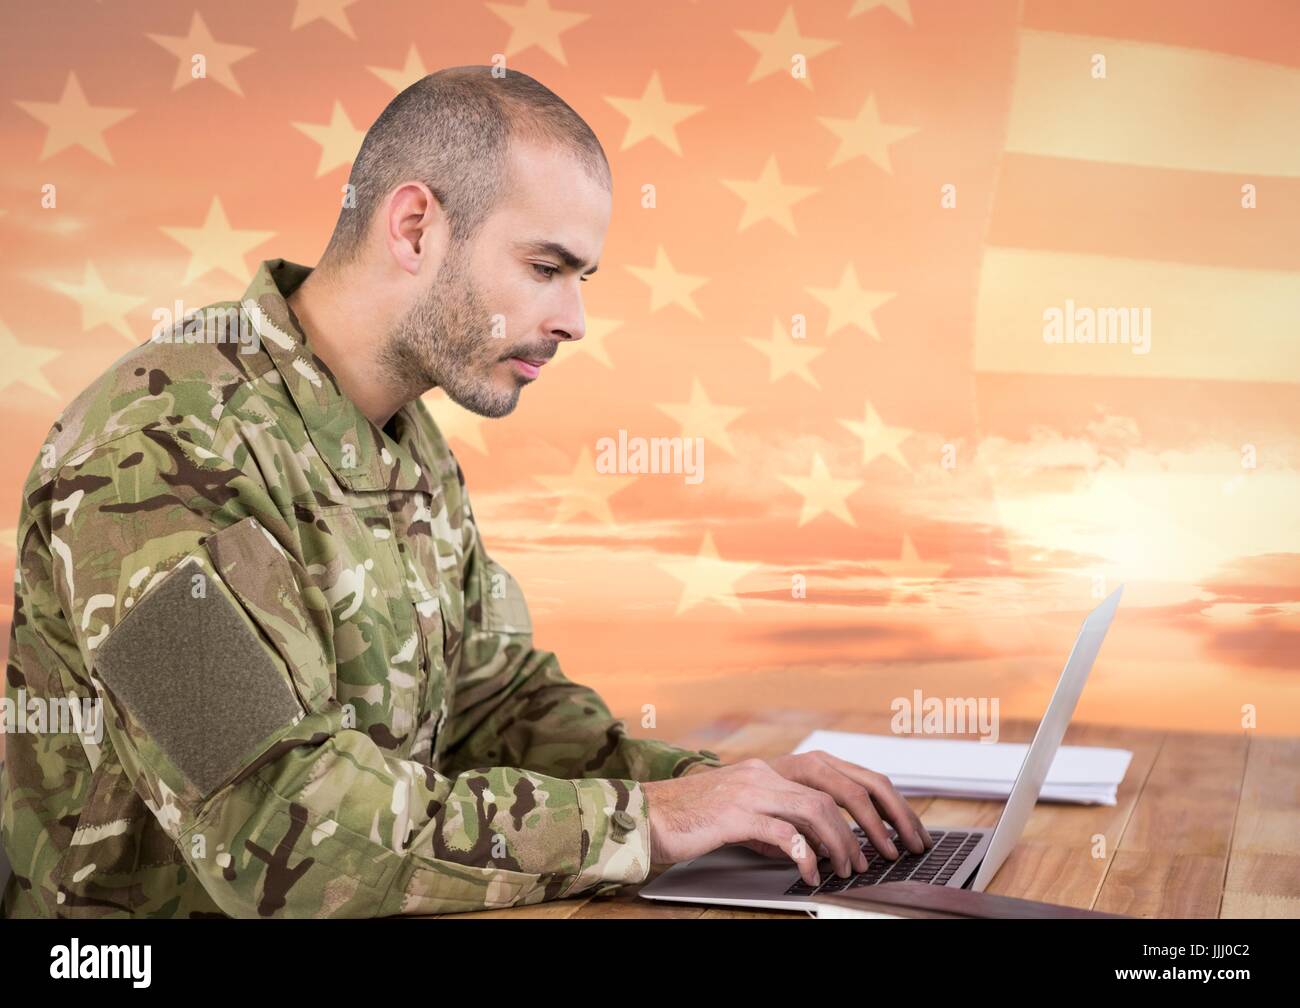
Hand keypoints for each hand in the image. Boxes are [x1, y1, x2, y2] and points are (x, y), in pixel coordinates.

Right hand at [644, 751, 932, 886]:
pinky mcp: (734, 813)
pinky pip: (783, 832)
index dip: (881, 800)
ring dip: (845, 841)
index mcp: (775, 767)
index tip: (903, 828)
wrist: (644, 815)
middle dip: (879, 818)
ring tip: (852, 868)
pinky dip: (806, 854)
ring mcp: (752, 788)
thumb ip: (781, 820)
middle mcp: (769, 770)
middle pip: (842, 782)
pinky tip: (812, 873)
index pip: (844, 772)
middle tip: (897, 850)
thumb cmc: (693, 819)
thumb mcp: (746, 814)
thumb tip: (815, 843)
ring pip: (818, 806)